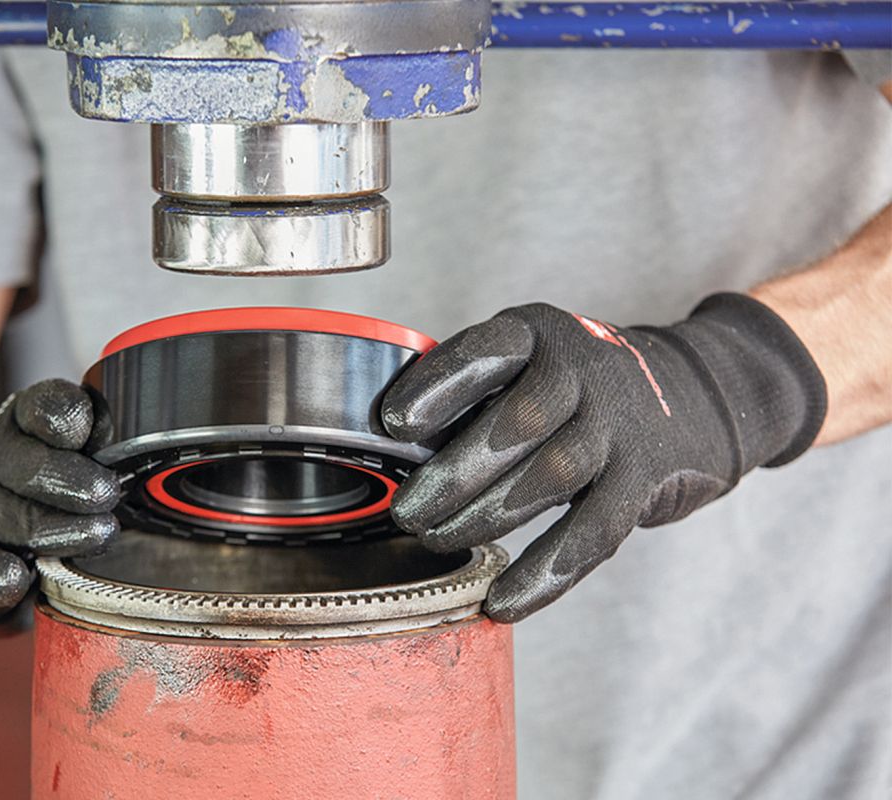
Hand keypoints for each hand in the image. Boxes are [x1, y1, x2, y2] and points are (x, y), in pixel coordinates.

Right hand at [0, 379, 119, 633]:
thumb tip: (163, 456)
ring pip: (11, 518)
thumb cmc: (50, 492)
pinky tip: (15, 576)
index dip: (65, 417)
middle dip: (69, 479)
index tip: (86, 434)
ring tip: (99, 535)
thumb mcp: (74, 455)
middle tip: (107, 494)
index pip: (43, 408)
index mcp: (26, 425)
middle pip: (27, 465)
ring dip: (54, 529)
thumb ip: (105, 450)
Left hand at [381, 294, 825, 622]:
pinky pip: (594, 531)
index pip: (489, 350)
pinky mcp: (643, 480)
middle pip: (519, 421)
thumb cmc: (574, 384)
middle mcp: (583, 372)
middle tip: (406, 512)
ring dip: (488, 517)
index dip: (440, 385)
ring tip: (436, 542)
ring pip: (553, 476)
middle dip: (455, 473)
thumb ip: (473, 391)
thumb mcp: (528, 359)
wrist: (690, 391)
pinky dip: (545, 572)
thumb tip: (390, 445)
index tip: (393, 423)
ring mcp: (618, 426)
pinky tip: (501, 601)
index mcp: (539, 335)